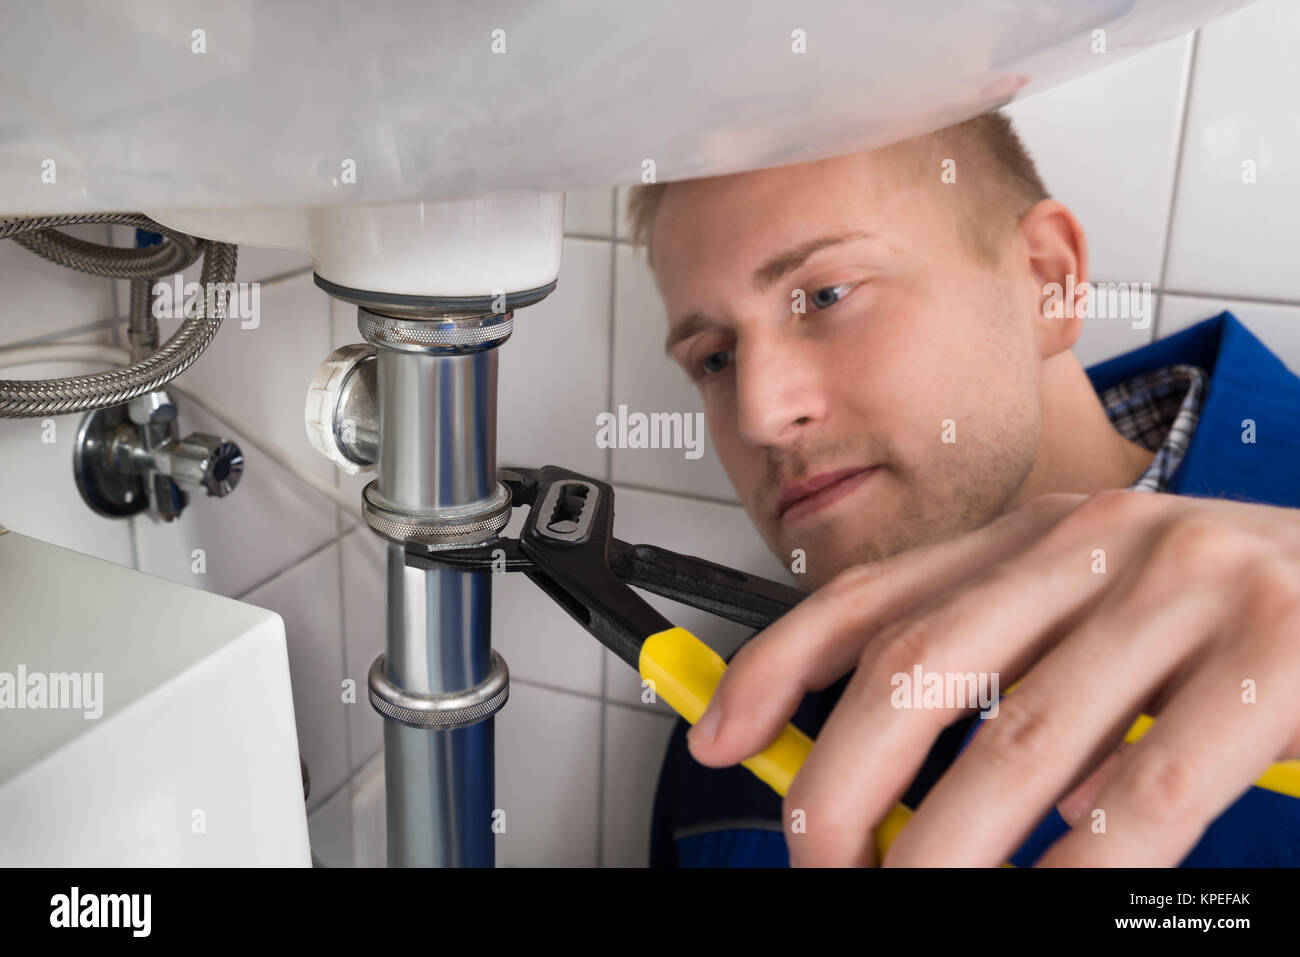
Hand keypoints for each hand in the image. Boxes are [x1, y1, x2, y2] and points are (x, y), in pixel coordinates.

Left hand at [685, 489, 1299, 865]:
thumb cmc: (1239, 615)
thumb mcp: (1105, 623)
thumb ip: (1022, 686)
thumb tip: (943, 800)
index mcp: (1038, 536)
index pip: (877, 596)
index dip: (780, 668)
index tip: (721, 739)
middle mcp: (1098, 543)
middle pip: (920, 665)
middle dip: (845, 779)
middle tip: (813, 858)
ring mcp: (1189, 586)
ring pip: (1020, 741)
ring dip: (944, 846)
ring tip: (906, 899)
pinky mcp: (1283, 648)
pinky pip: (1152, 789)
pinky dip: (1082, 871)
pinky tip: (1051, 905)